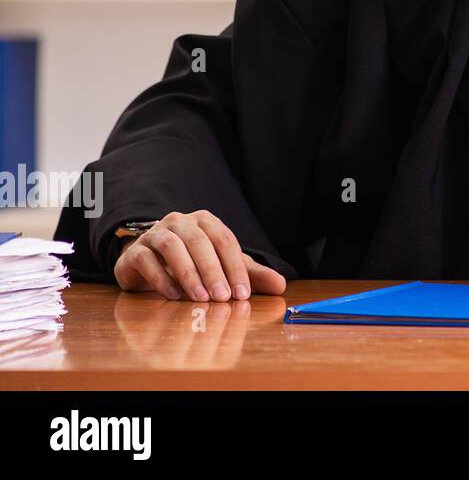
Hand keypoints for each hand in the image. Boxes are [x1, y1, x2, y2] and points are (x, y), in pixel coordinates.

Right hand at [113, 210, 286, 300]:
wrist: (146, 264)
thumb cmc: (192, 263)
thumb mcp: (223, 267)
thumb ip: (250, 275)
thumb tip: (281, 285)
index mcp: (205, 221)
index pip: (224, 240)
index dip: (235, 267)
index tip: (242, 294)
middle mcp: (180, 222)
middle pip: (200, 241)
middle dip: (214, 271)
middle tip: (223, 298)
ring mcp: (154, 234)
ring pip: (172, 247)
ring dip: (189, 273)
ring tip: (200, 298)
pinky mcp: (134, 252)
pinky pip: (146, 260)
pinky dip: (161, 278)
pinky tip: (174, 296)